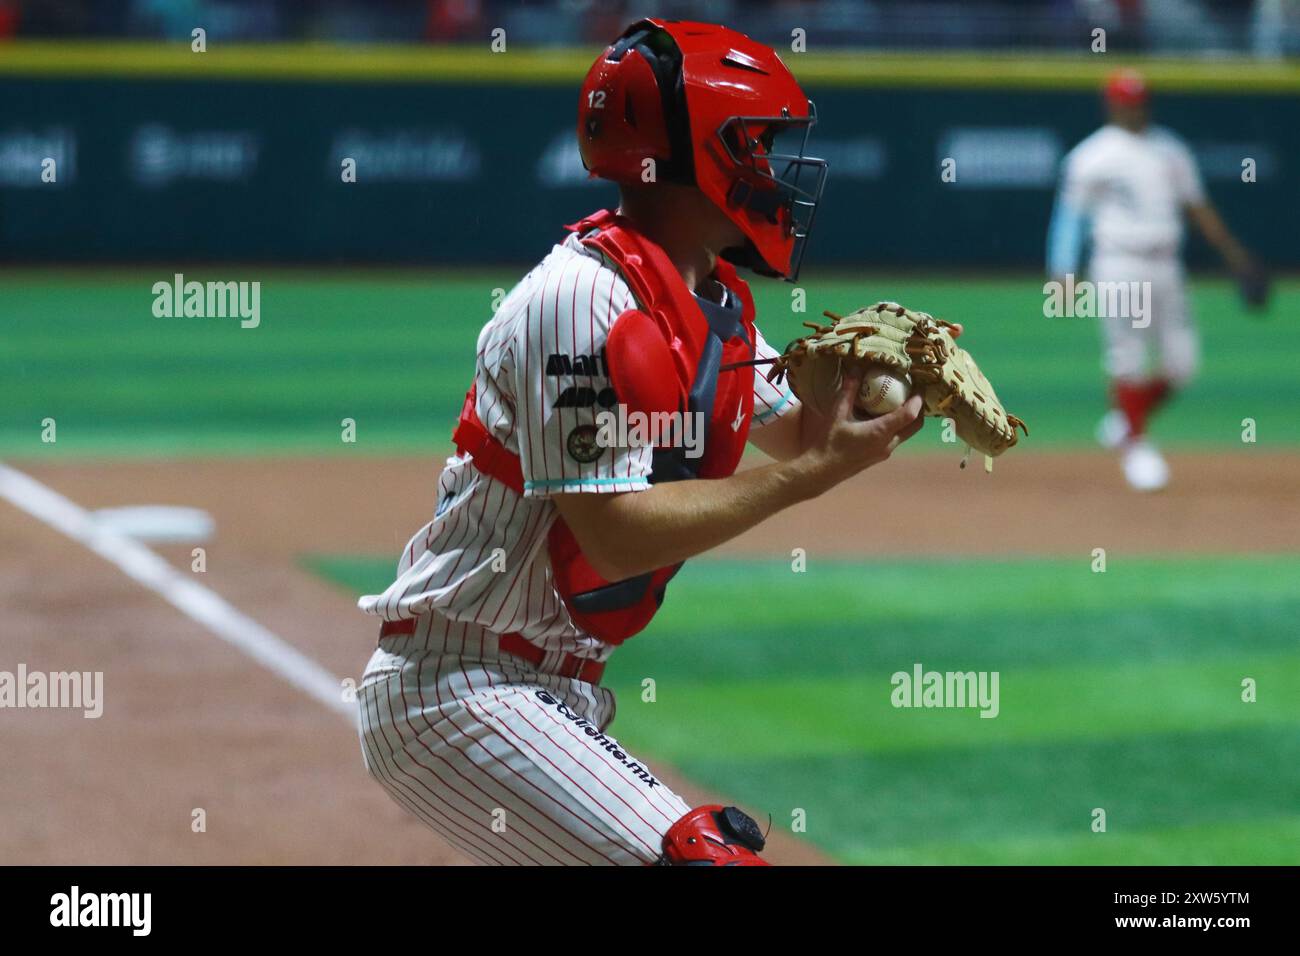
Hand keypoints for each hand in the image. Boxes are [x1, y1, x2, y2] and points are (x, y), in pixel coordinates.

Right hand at [791, 369, 924, 495]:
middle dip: (918, 408)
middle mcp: (888, 443)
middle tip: (913, 392)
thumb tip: (856, 369)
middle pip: (915, 425)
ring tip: (899, 402)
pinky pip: (896, 439)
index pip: (910, 414)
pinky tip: (883, 417)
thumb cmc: (829, 443)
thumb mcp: (837, 414)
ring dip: (908, 418)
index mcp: (881, 432)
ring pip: (906, 434)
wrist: (821, 471)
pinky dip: (897, 426)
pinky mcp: (879, 456)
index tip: (919, 385)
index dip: (918, 399)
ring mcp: (885, 452)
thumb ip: (848, 391)